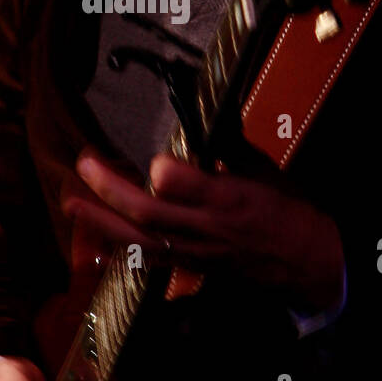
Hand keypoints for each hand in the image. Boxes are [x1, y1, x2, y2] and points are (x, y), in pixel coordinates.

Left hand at [62, 147, 344, 316]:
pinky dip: (119, 244)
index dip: (164, 173)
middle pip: (149, 213)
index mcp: (229, 198)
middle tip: (84, 165)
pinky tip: (97, 231)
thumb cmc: (291, 214)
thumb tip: (207, 114)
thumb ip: (229, 146)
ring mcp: (196, 251)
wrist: (309, 265)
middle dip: (110, 190)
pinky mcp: (192, 266)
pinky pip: (148, 257)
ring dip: (100, 221)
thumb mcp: (267, 171)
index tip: (152, 159)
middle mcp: (207, 227)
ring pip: (138, 239)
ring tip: (71, 202)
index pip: (186, 188)